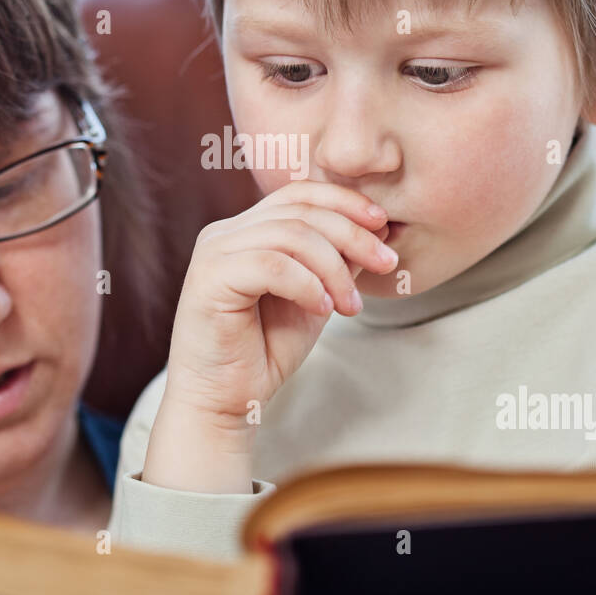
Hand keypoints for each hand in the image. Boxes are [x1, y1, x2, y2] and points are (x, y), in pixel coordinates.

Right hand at [143, 181, 397, 491]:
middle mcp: (225, 233)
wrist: (225, 400)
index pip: (299, 193)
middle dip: (352, 235)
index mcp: (247, 229)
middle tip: (387, 263)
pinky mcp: (208, 280)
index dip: (345, 201)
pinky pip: (272, 266)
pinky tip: (323, 309)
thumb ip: (336, 259)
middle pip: (300, 211)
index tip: (383, 224)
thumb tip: (378, 225)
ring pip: (290, 236)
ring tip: (351, 306)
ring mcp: (214, 253)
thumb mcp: (316, 295)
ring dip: (334, 269)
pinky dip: (307, 285)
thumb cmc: (266, 350)